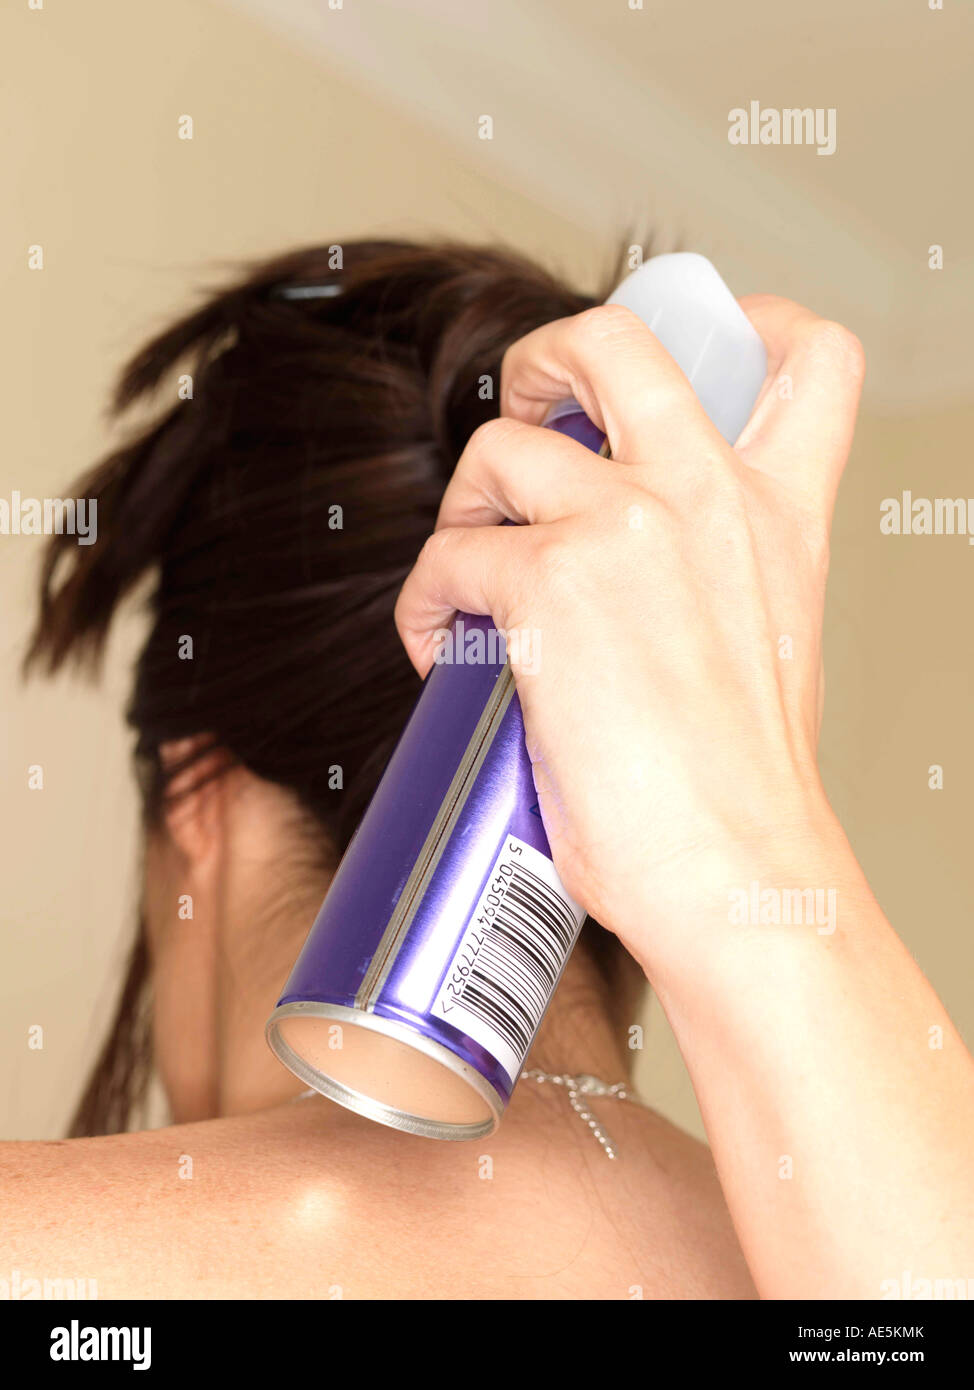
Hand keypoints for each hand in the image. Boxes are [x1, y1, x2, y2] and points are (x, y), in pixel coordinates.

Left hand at [395, 298, 865, 978]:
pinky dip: (430, 604)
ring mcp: (627, 525)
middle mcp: (706, 492)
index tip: (694, 347)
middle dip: (544, 359)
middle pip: (613, 338)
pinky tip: (450, 653)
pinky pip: (450, 558)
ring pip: (499, 448)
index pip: (808, 358)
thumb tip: (626, 568)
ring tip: (470, 589)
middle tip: (527, 419)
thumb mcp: (769, 640)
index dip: (749, 321)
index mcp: (777, 510)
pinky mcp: (548, 582)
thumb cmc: (740, 784)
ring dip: (465, 513)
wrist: (732, 867)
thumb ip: (715, 568)